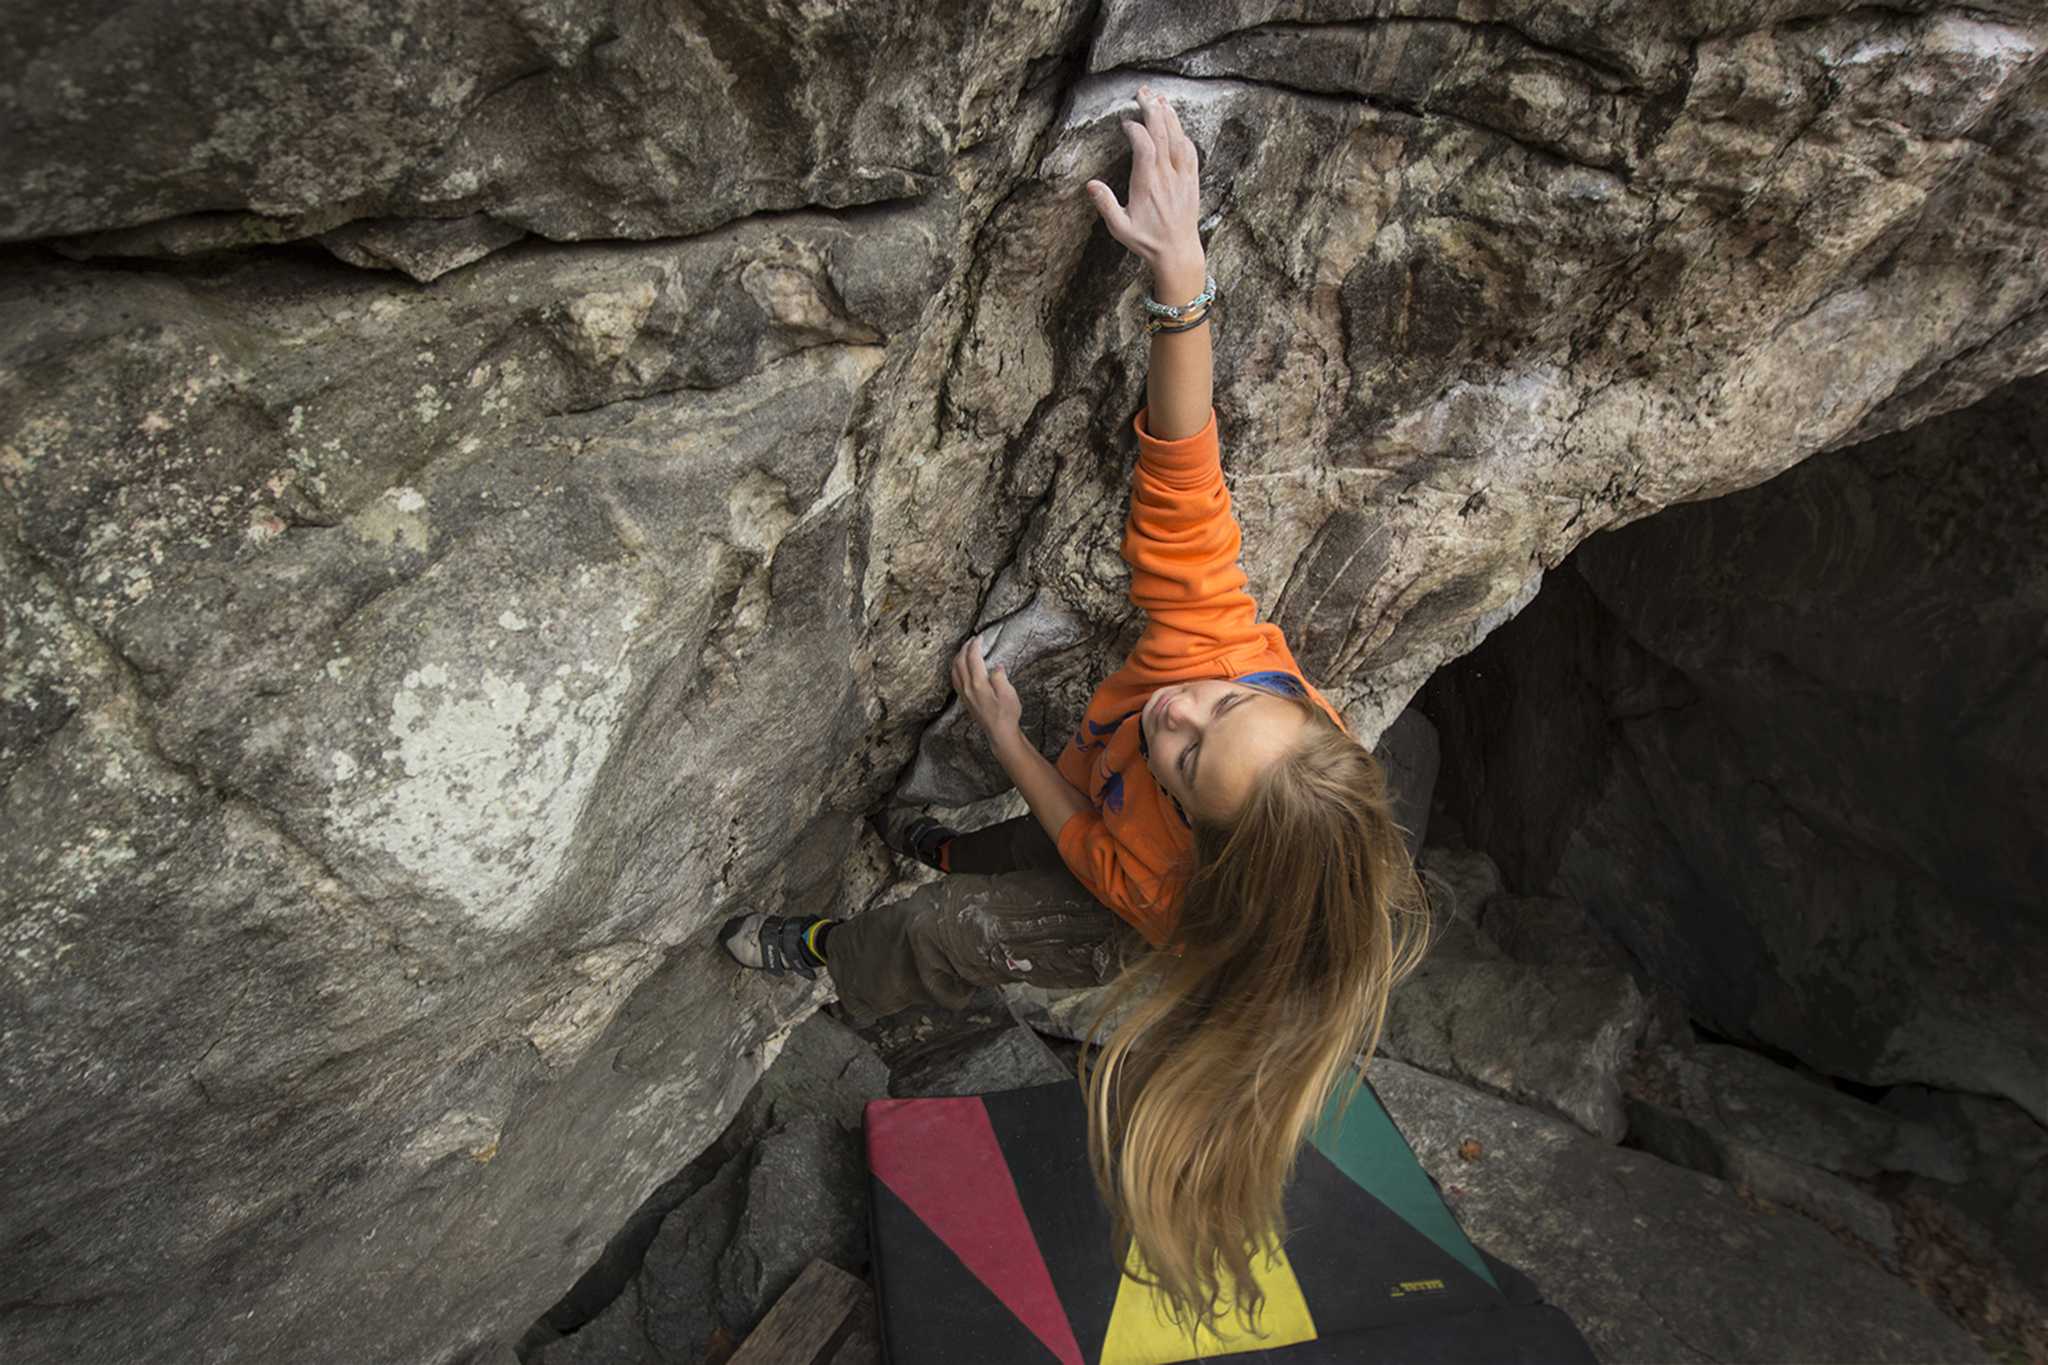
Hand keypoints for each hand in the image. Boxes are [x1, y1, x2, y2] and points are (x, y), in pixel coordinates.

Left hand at [951, 635, 1021, 744]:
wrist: (1000, 733)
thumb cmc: (1007, 715)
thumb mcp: (1009, 694)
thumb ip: (1000, 677)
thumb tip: (996, 666)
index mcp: (978, 684)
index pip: (973, 658)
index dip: (975, 645)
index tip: (980, 637)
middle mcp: (968, 688)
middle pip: (960, 662)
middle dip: (965, 648)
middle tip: (972, 639)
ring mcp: (964, 694)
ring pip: (955, 670)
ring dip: (958, 657)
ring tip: (965, 650)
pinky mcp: (964, 700)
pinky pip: (955, 679)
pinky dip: (956, 668)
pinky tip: (960, 667)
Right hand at [1085, 84, 1202, 272]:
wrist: (1178, 252)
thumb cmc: (1147, 241)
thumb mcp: (1120, 228)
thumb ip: (1105, 205)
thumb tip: (1090, 184)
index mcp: (1147, 185)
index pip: (1144, 146)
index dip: (1135, 129)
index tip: (1125, 122)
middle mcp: (1167, 177)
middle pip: (1162, 134)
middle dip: (1152, 109)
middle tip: (1142, 92)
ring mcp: (1182, 177)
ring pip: (1178, 138)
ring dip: (1169, 116)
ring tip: (1159, 99)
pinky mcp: (1192, 180)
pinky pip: (1190, 150)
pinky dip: (1183, 134)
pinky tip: (1176, 125)